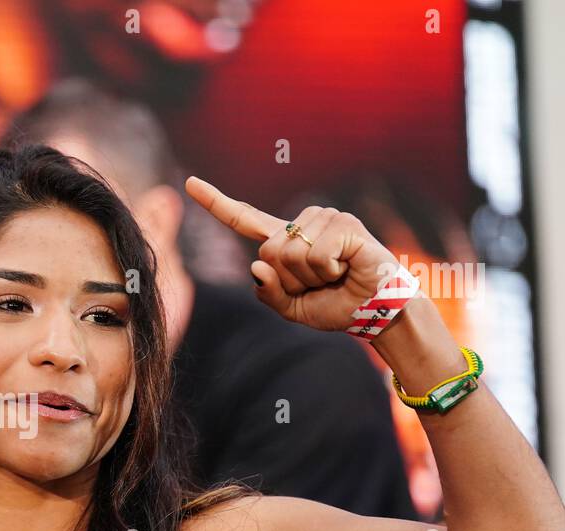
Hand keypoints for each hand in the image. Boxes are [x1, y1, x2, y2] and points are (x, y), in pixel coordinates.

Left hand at [184, 176, 402, 332]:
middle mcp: (302, 224)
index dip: (215, 203)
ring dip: (311, 278)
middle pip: (267, 252)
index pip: (243, 219)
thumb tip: (257, 267)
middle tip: (319, 284)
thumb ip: (269, 293)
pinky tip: (347, 267)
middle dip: (290, 281)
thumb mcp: (292, 308)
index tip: (189, 183)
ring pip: (290, 253)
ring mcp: (324, 219)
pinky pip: (315, 254)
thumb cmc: (336, 306)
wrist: (375, 312)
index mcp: (284, 240)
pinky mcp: (345, 223)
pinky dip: (328, 271)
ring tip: (335, 276)